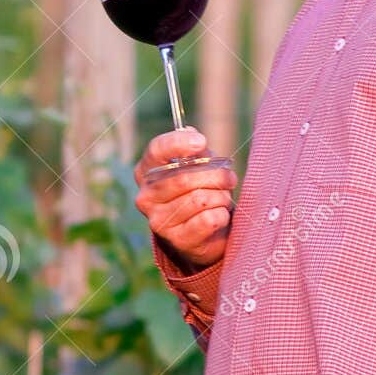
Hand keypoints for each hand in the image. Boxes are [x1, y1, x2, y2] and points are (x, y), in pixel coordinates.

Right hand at [134, 128, 237, 271]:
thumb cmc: (198, 192)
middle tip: (229, 178)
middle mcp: (146, 197)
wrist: (202, 236)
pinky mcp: (176, 240)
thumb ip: (194, 152)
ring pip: (200, 199)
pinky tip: (220, 215)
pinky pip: (209, 219)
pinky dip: (222, 214)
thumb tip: (191, 134)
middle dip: (216, 175)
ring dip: (221, 196)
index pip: (156, 150)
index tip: (201, 142)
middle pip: (185, 177)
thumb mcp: (196, 168)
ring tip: (222, 199)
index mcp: (146, 172)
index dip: (178, 143)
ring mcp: (158, 221)